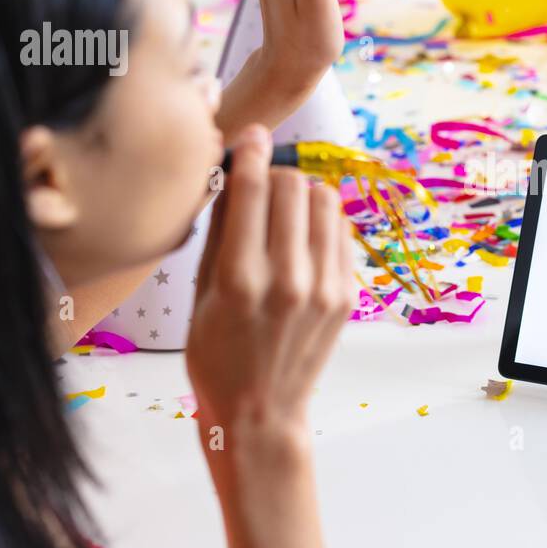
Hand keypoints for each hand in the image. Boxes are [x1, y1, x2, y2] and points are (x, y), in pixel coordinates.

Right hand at [187, 124, 354, 435]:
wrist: (260, 412)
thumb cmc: (216, 355)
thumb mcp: (200, 294)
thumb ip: (220, 231)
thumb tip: (231, 172)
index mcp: (241, 280)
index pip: (253, 190)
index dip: (251, 152)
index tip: (250, 135)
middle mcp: (289, 281)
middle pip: (294, 187)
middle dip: (275, 173)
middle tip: (260, 182)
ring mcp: (324, 289)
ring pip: (324, 202)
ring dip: (302, 193)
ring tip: (283, 209)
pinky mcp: (347, 296)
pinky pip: (340, 232)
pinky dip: (321, 221)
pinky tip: (302, 236)